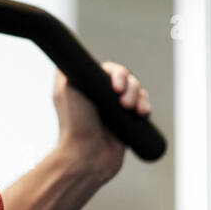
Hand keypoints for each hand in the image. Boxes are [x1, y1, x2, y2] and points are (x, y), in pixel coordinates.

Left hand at [53, 61, 150, 185]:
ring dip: (138, 97)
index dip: (117, 74)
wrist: (86, 156)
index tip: (116, 86)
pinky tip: (142, 114)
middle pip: (126, 78)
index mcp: (87, 86)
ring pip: (137, 90)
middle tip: (123, 102)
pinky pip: (143, 106)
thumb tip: (74, 53)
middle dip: (129, 87)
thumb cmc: (74, 124)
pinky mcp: (127, 122)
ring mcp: (115, 109)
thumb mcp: (65, 89)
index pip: (109, 69)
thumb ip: (70, 68)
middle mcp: (101, 96)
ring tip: (131, 111)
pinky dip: (145, 106)